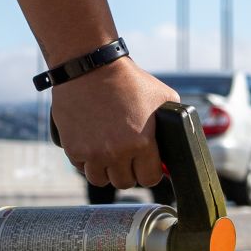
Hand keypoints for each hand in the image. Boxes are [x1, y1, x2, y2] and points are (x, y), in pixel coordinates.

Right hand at [50, 59, 181, 189]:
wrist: (91, 68)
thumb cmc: (128, 80)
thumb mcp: (163, 96)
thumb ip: (172, 122)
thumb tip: (177, 141)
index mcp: (142, 142)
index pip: (149, 178)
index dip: (150, 171)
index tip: (147, 164)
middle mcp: (117, 152)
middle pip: (125, 182)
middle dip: (128, 171)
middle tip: (127, 156)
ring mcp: (93, 153)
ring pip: (101, 180)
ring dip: (106, 170)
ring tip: (109, 153)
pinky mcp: (73, 149)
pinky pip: (82, 167)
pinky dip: (87, 160)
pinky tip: (93, 144)